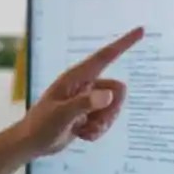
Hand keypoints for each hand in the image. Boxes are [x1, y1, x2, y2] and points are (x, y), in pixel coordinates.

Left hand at [19, 27, 143, 156]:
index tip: (141, 30)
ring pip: (114, 108)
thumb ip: (83, 104)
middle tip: (91, 123)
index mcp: (75, 78)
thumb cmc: (41, 126)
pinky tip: (81, 134)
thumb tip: (107, 95)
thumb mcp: (60, 116)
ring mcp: (87, 99)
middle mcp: (84, 85)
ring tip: (82, 130)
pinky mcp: (89, 112)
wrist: (32, 142)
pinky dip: (97, 131)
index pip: (105, 56)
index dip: (123, 43)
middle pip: (118, 91)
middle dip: (110, 111)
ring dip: (102, 124)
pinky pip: (108, 120)